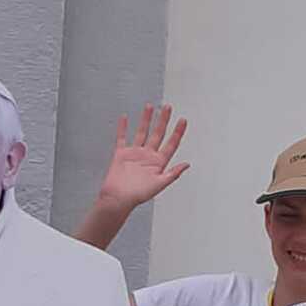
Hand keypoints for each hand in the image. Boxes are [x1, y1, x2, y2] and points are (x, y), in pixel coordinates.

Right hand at [96, 105, 188, 220]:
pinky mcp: (121, 154)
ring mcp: (135, 154)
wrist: (118, 198)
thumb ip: (173, 173)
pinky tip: (125, 118)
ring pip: (142, 132)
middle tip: (167, 107)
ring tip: (150, 107)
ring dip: (146, 119)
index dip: (178, 132)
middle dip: (163, 120)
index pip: (171, 144)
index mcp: (159, 163)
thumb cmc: (138, 195)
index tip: (183, 120)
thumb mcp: (160, 184)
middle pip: (158, 134)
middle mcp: (148, 156)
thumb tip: (187, 164)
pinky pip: (122, 138)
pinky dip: (122, 128)